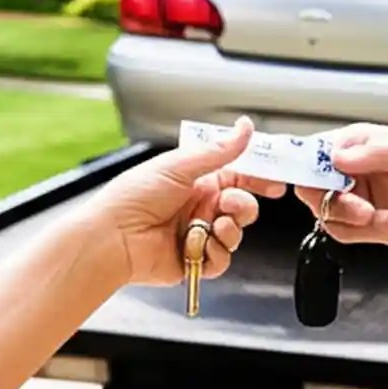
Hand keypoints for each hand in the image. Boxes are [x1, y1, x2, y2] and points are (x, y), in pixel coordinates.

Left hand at [86, 116, 287, 285]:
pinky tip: (202, 246)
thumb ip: (219, 151)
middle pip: (243, 208)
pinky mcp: (195, 260)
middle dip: (244, 207)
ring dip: (231, 230)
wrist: (112, 237)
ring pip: (236, 234)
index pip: (238, 178)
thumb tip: (245, 128)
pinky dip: (217, 253)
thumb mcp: (180, 166)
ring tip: (213, 226)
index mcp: (197, 182)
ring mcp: (198, 234)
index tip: (275, 185)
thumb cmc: (134, 197)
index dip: (258, 181)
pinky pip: (222, 259)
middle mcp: (200, 208)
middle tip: (229, 206)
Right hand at [295, 124, 387, 247]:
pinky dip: (369, 230)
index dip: (300, 164)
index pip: (312, 151)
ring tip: (384, 215)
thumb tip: (338, 157)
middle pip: (310, 186)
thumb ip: (373, 152)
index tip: (312, 177)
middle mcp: (344, 171)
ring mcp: (349, 198)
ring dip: (355, 218)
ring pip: (326, 213)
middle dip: (333, 199)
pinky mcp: (357, 224)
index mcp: (352, 143)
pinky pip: (344, 233)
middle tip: (361, 207)